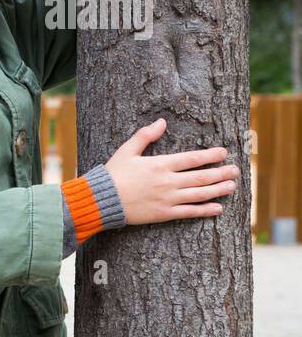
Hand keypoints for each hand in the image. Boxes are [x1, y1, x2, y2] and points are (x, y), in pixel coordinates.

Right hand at [104, 119, 239, 224]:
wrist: (101, 199)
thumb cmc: (113, 174)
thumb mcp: (126, 151)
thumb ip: (145, 135)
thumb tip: (162, 122)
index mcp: (160, 165)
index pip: (192, 159)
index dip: (210, 155)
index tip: (223, 152)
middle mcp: (168, 182)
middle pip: (201, 177)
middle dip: (221, 173)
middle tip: (235, 170)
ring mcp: (168, 199)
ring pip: (200, 194)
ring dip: (218, 189)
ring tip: (232, 186)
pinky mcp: (164, 214)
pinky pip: (189, 212)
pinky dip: (205, 210)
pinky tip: (218, 208)